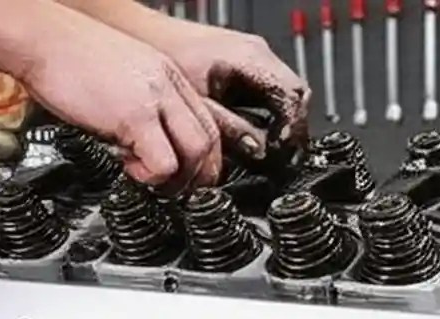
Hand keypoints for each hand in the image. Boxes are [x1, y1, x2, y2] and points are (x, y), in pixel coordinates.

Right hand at [12, 7, 220, 191]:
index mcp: (169, 78)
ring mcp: (155, 100)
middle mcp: (168, 87)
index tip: (186, 175)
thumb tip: (143, 143)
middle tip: (172, 188)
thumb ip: (142, 105)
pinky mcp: (135, 116)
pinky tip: (127, 166)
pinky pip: (164, 163)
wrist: (41, 38)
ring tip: (147, 177)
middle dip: (197, 176)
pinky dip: (151, 176)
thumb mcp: (122, 78)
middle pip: (210, 142)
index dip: (202, 159)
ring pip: (196, 153)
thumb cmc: (68, 57)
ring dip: (176, 179)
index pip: (208, 125)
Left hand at [113, 15, 311, 158]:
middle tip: (280, 162)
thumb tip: (257, 151)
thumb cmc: (162, 59)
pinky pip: (269, 95)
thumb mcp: (197, 103)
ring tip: (269, 153)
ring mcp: (254, 60)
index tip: (280, 154)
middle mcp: (259, 55)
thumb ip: (229, 128)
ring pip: (285, 98)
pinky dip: (268, 117)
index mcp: (251, 59)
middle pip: (296, 98)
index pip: (292, 98)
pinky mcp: (244, 69)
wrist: (143, 36)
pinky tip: (254, 136)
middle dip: (291, 132)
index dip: (291, 131)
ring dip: (281, 126)